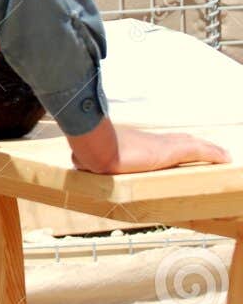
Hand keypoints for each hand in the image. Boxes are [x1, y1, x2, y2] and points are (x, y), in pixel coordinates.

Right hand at [67, 118, 229, 173]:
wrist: (97, 148)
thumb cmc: (93, 154)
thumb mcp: (90, 157)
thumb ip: (85, 159)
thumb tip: (77, 163)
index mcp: (135, 144)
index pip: (159, 143)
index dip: (172, 144)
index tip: (182, 146)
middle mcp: (150, 141)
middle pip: (178, 141)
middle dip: (192, 144)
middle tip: (210, 151)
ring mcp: (161, 145)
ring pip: (190, 144)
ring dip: (206, 150)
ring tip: (221, 155)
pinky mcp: (172, 150)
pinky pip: (197, 150)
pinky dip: (212, 153)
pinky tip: (225, 157)